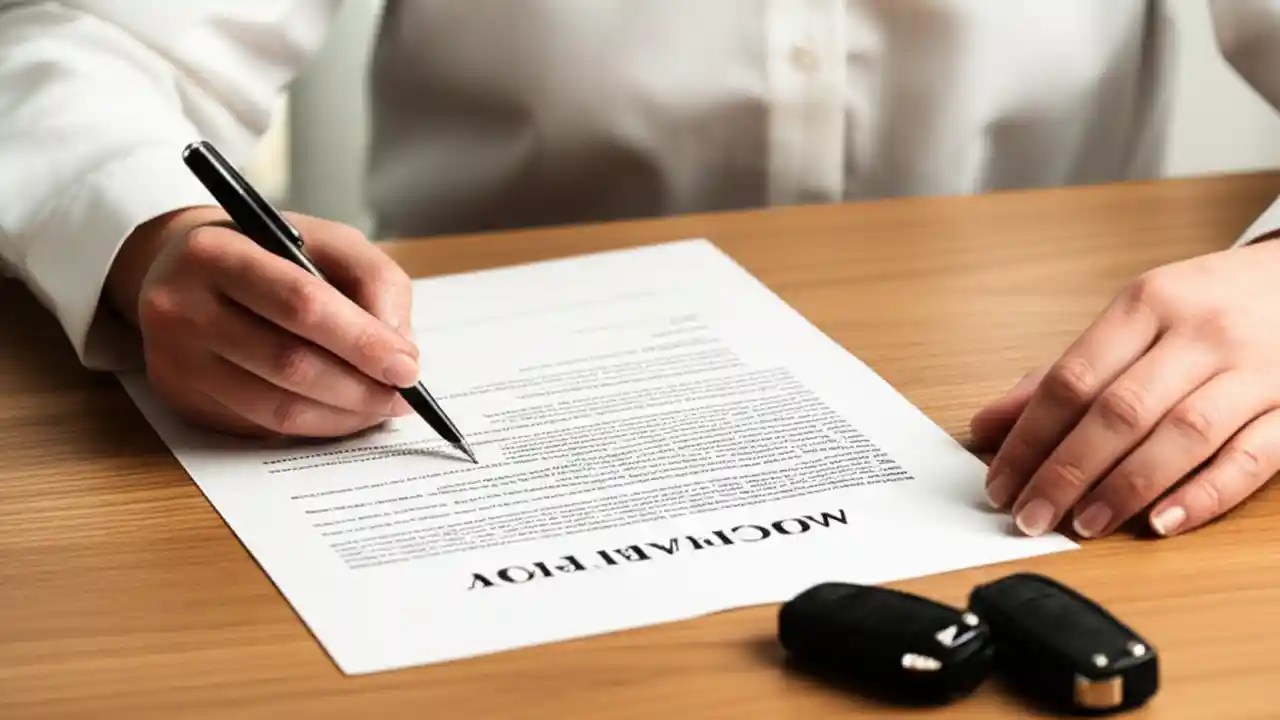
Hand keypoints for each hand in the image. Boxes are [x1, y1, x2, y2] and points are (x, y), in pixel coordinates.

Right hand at [106, 206, 417, 437]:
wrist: (178, 268)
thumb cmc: (266, 252)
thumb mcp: (322, 240)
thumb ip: (373, 278)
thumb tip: (398, 346)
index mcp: (215, 252)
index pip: (301, 303)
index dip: (362, 341)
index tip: (407, 366)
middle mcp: (181, 307)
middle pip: (289, 362)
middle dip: (360, 386)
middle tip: (403, 396)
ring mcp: (176, 359)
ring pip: (277, 406)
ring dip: (343, 414)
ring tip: (382, 407)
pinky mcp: (183, 398)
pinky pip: (263, 425)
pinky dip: (316, 424)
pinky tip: (343, 413)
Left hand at [970, 240, 1279, 538]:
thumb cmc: (1210, 305)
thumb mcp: (1136, 319)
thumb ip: (1064, 374)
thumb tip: (987, 426)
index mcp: (1148, 303)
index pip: (1073, 377)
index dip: (1029, 437)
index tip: (1000, 482)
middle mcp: (1200, 332)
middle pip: (1120, 410)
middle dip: (1066, 471)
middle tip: (1030, 516)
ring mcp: (1256, 368)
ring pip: (1182, 434)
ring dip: (1126, 487)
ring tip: (1084, 525)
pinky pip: (1252, 457)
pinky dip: (1206, 493)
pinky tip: (1163, 521)